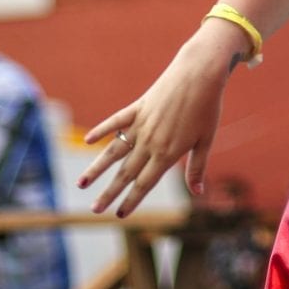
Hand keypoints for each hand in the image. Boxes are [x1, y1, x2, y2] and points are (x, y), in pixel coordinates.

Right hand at [80, 22, 238, 216]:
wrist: (199, 73)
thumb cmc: (207, 107)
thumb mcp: (206, 140)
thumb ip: (197, 167)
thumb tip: (198, 193)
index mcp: (167, 153)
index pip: (144, 184)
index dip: (131, 201)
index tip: (119, 215)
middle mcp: (150, 142)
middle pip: (125, 173)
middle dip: (109, 193)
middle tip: (94, 209)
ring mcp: (141, 124)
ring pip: (114, 151)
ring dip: (97, 168)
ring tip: (81, 183)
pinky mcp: (137, 107)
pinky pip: (115, 122)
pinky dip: (101, 130)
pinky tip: (87, 141)